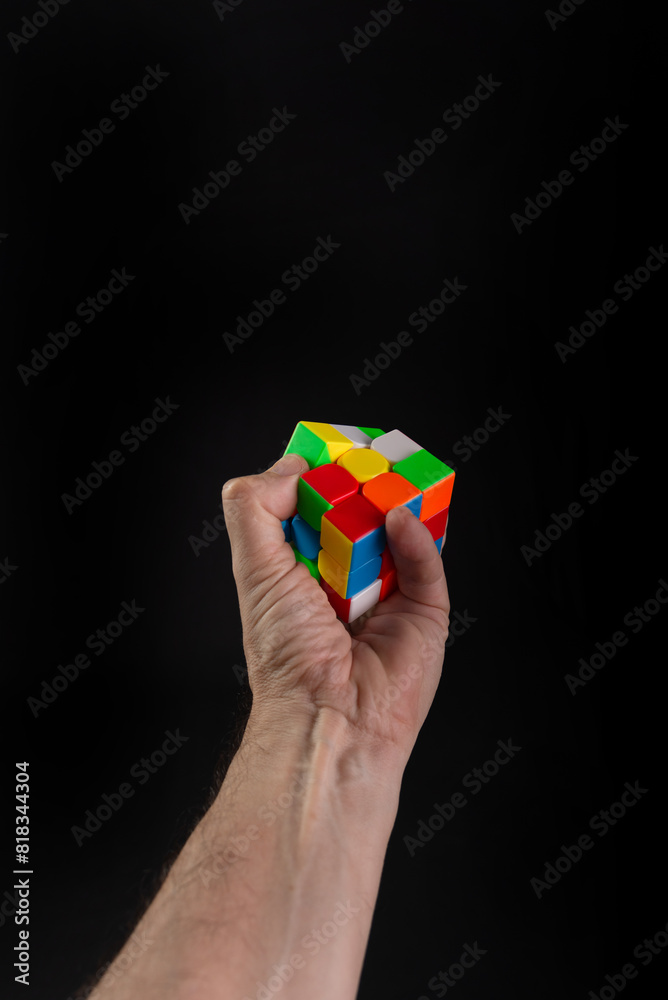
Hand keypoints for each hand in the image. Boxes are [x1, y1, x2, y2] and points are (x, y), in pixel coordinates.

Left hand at [222, 452, 449, 765]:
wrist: (327, 714)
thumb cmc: (285, 653)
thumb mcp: (254, 567)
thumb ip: (256, 507)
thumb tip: (293, 466)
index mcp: (302, 570)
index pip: (315, 509)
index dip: (320, 477)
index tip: (325, 450)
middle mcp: (346, 579)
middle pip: (362, 515)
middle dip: (363, 486)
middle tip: (365, 454)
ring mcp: (388, 594)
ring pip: (400, 533)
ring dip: (394, 503)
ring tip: (386, 476)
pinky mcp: (425, 611)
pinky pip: (427, 563)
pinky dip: (416, 537)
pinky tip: (398, 518)